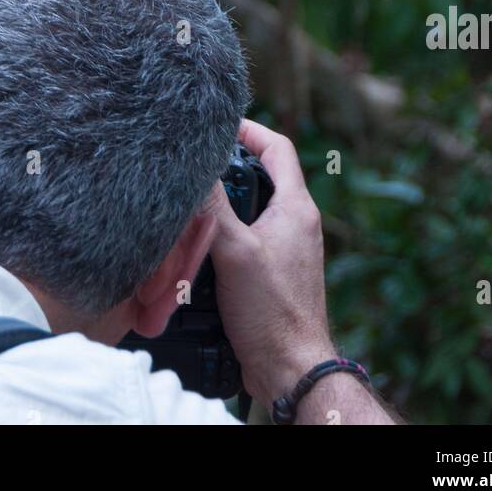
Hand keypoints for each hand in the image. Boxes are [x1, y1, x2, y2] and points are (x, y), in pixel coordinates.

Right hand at [208, 119, 333, 409]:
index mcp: (296, 207)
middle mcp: (297, 223)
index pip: (278, 147)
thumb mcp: (235, 250)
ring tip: (194, 205)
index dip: (249, 130)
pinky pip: (251, 238)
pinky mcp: (277, 272)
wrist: (290, 366)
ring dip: (225, 206)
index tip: (218, 124)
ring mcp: (289, 249)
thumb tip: (195, 167)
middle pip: (264, 176)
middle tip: (197, 166)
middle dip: (230, 169)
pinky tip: (202, 247)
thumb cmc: (271, 311)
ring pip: (254, 210)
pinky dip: (227, 234)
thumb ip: (214, 207)